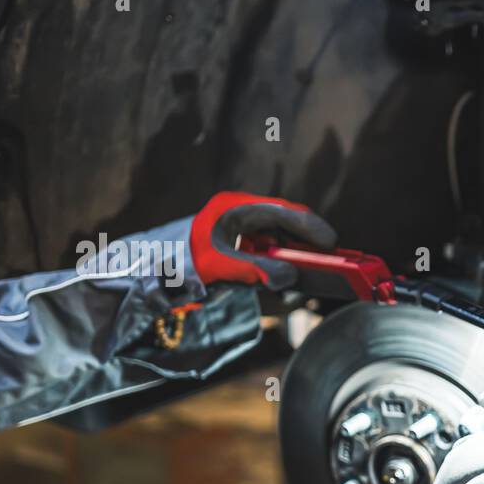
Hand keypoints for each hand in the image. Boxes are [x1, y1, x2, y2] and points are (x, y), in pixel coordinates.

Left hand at [191, 191, 336, 288]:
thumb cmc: (180, 264)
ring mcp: (239, 228)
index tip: (331, 243)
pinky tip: (285, 273)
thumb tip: (288, 276)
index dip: (309, 226)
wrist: (152, 272)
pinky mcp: (238, 243)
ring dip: (294, 251)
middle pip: (284, 222)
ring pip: (278, 235)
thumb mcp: (218, 267)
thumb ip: (253, 270)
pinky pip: (268, 248)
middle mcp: (239, 213)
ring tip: (311, 269)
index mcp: (234, 207)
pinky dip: (280, 260)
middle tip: (328, 259)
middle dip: (306, 240)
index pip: (282, 211)